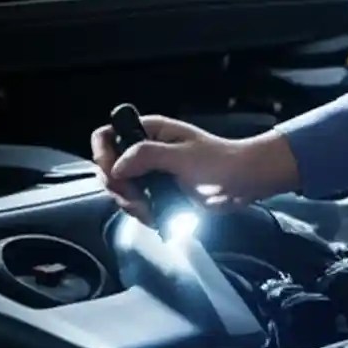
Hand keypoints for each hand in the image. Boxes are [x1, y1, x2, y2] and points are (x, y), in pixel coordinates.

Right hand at [89, 115, 285, 224]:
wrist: (244, 181)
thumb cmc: (220, 162)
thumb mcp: (183, 156)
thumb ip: (148, 156)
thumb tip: (117, 165)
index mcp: (149, 132)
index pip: (107, 135)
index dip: (103, 155)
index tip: (115, 175)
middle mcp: (145, 150)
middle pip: (108, 168)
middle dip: (119, 188)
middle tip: (138, 199)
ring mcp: (150, 172)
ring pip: (120, 191)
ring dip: (132, 205)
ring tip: (152, 209)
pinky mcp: (158, 192)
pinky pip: (137, 205)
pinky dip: (144, 213)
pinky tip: (158, 215)